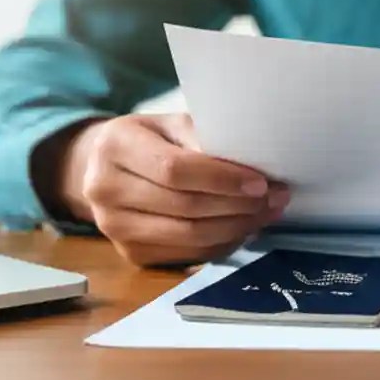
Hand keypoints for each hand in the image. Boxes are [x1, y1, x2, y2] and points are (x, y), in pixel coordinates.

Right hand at [52, 113, 288, 265]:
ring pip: (188, 235)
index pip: (175, 170)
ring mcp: (113, 227)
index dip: (221, 180)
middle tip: (276, 198)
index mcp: (115, 146)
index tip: (260, 182)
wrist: (104, 167)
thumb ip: (203, 138)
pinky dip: (222, 244)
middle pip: (185, 206)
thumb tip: (252, 163)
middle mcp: (104, 189)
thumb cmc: (149, 140)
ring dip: (236, 227)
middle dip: (238, 205)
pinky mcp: (129, 253)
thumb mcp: (171, 124)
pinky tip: (243, 229)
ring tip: (266, 213)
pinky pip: (186, 255)